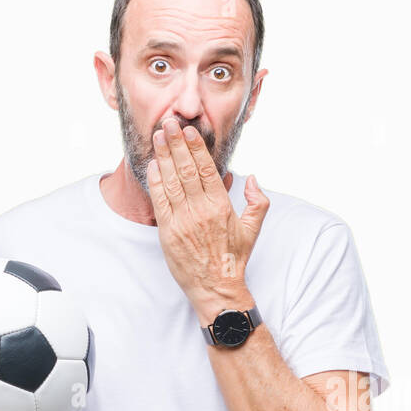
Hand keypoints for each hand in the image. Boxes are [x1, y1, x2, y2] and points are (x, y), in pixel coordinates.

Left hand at [145, 116, 269, 319]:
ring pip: (171, 180)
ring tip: (158, 136)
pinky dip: (155, 180)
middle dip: (176, 143)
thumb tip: (252, 179)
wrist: (217, 288)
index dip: (196, 147)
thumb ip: (257, 202)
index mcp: (221, 206)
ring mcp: (182, 220)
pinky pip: (159, 200)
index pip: (206, 169)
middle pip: (186, 169)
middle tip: (168, 123)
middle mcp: (201, 210)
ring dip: (163, 156)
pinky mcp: (168, 232)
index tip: (189, 130)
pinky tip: (153, 164)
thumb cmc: (234, 259)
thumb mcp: (252, 230)